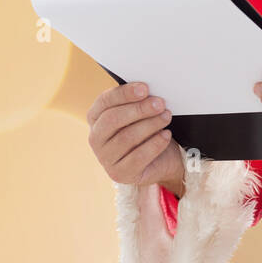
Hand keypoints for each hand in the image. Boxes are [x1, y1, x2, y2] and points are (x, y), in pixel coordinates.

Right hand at [87, 82, 185, 196]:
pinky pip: (138, 157)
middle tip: (160, 103)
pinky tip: (165, 135)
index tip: (145, 88)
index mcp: (95, 118)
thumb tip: (148, 92)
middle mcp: (95, 138)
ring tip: (166, 117)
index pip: (105, 102)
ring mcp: (105, 158)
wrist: (160, 161)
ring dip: (150, 124)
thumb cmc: (147, 132)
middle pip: (113, 119)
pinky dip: (155, 144)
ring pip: (126, 138)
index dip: (124, 93)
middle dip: (139, 109)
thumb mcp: (140, 114)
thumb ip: (137, 102)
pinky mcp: (120, 174)